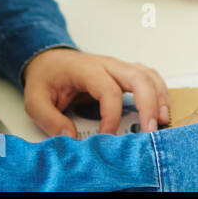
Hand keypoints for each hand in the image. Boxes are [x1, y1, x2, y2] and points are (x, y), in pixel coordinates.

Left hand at [22, 47, 169, 137]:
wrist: (50, 60)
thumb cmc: (46, 78)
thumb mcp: (35, 101)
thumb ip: (50, 120)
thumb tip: (71, 138)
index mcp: (87, 69)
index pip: (109, 91)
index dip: (111, 117)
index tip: (106, 137)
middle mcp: (108, 65)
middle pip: (139, 79)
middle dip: (149, 105)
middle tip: (150, 130)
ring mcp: (120, 67)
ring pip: (149, 76)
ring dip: (159, 98)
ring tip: (162, 121)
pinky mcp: (126, 72)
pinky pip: (150, 78)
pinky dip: (160, 92)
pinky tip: (161, 109)